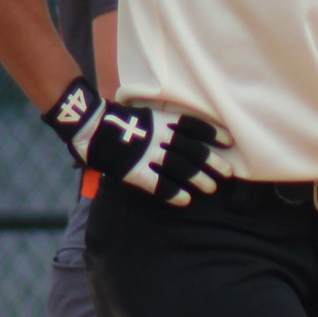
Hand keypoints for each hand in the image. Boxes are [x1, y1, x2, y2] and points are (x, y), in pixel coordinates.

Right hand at [43, 78, 233, 205]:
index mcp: (161, 120)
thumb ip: (161, 125)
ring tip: (212, 188)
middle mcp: (159, 137)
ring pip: (180, 167)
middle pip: (192, 149)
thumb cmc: (115, 119)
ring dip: (198, 178)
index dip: (211, 134)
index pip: (193, 126)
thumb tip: (178, 133)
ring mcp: (147, 154)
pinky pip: (158, 185)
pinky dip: (173, 193)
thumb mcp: (143, 115)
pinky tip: (185, 201)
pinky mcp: (135, 171)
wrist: (89, 125)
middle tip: (229, 173)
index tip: (228, 141)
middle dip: (212, 162)